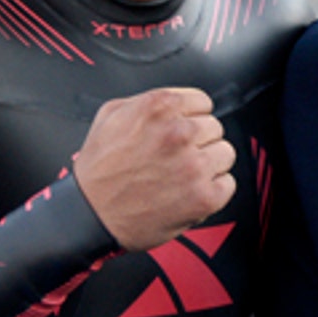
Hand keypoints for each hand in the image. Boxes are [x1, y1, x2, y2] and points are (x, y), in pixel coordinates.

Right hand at [74, 88, 236, 252]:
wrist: (89, 216)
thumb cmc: (98, 170)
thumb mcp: (111, 115)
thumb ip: (147, 100)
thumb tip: (178, 101)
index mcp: (160, 107)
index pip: (203, 102)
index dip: (190, 118)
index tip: (178, 133)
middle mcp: (180, 133)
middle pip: (215, 127)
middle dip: (197, 142)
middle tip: (173, 158)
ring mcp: (194, 166)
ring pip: (225, 153)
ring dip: (208, 164)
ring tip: (180, 176)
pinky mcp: (203, 196)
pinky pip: (228, 184)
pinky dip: (212, 190)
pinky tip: (187, 193)